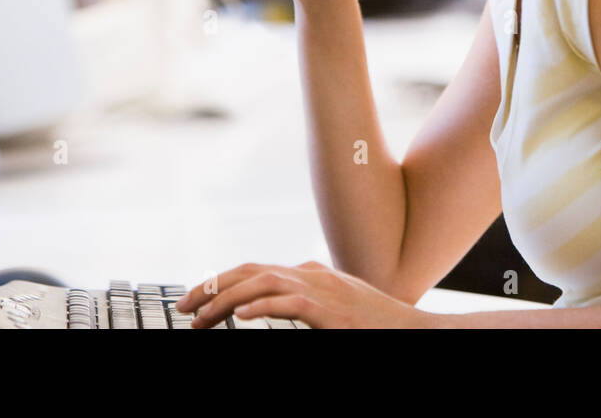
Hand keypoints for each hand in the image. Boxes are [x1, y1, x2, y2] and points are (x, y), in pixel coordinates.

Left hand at [173, 261, 437, 328]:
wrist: (416, 330)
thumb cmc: (377, 324)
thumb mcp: (337, 307)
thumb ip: (307, 301)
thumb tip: (269, 306)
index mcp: (312, 274)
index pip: (256, 270)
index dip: (222, 281)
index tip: (196, 298)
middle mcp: (313, 275)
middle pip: (251, 271)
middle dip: (212, 287)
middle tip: (183, 308)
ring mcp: (324, 290)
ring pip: (263, 284)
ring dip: (226, 300)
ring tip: (201, 318)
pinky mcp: (333, 312)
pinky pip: (291, 305)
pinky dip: (262, 308)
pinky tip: (239, 319)